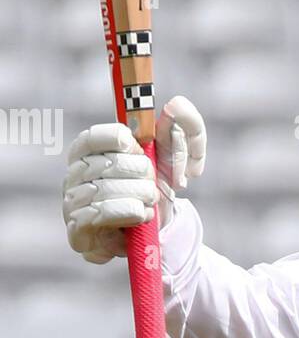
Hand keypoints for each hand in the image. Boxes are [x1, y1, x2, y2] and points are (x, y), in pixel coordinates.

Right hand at [63, 96, 205, 263]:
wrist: (157, 228)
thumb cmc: (159, 184)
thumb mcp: (178, 154)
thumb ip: (187, 127)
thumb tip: (176, 104)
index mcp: (89, 152)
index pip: (91, 138)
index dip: (117, 139)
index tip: (138, 146)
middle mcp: (74, 176)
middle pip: (104, 165)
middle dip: (140, 172)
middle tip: (153, 182)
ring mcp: (73, 204)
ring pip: (102, 190)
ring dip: (139, 194)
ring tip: (151, 200)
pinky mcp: (78, 232)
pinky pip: (98, 215)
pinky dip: (129, 212)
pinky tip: (142, 215)